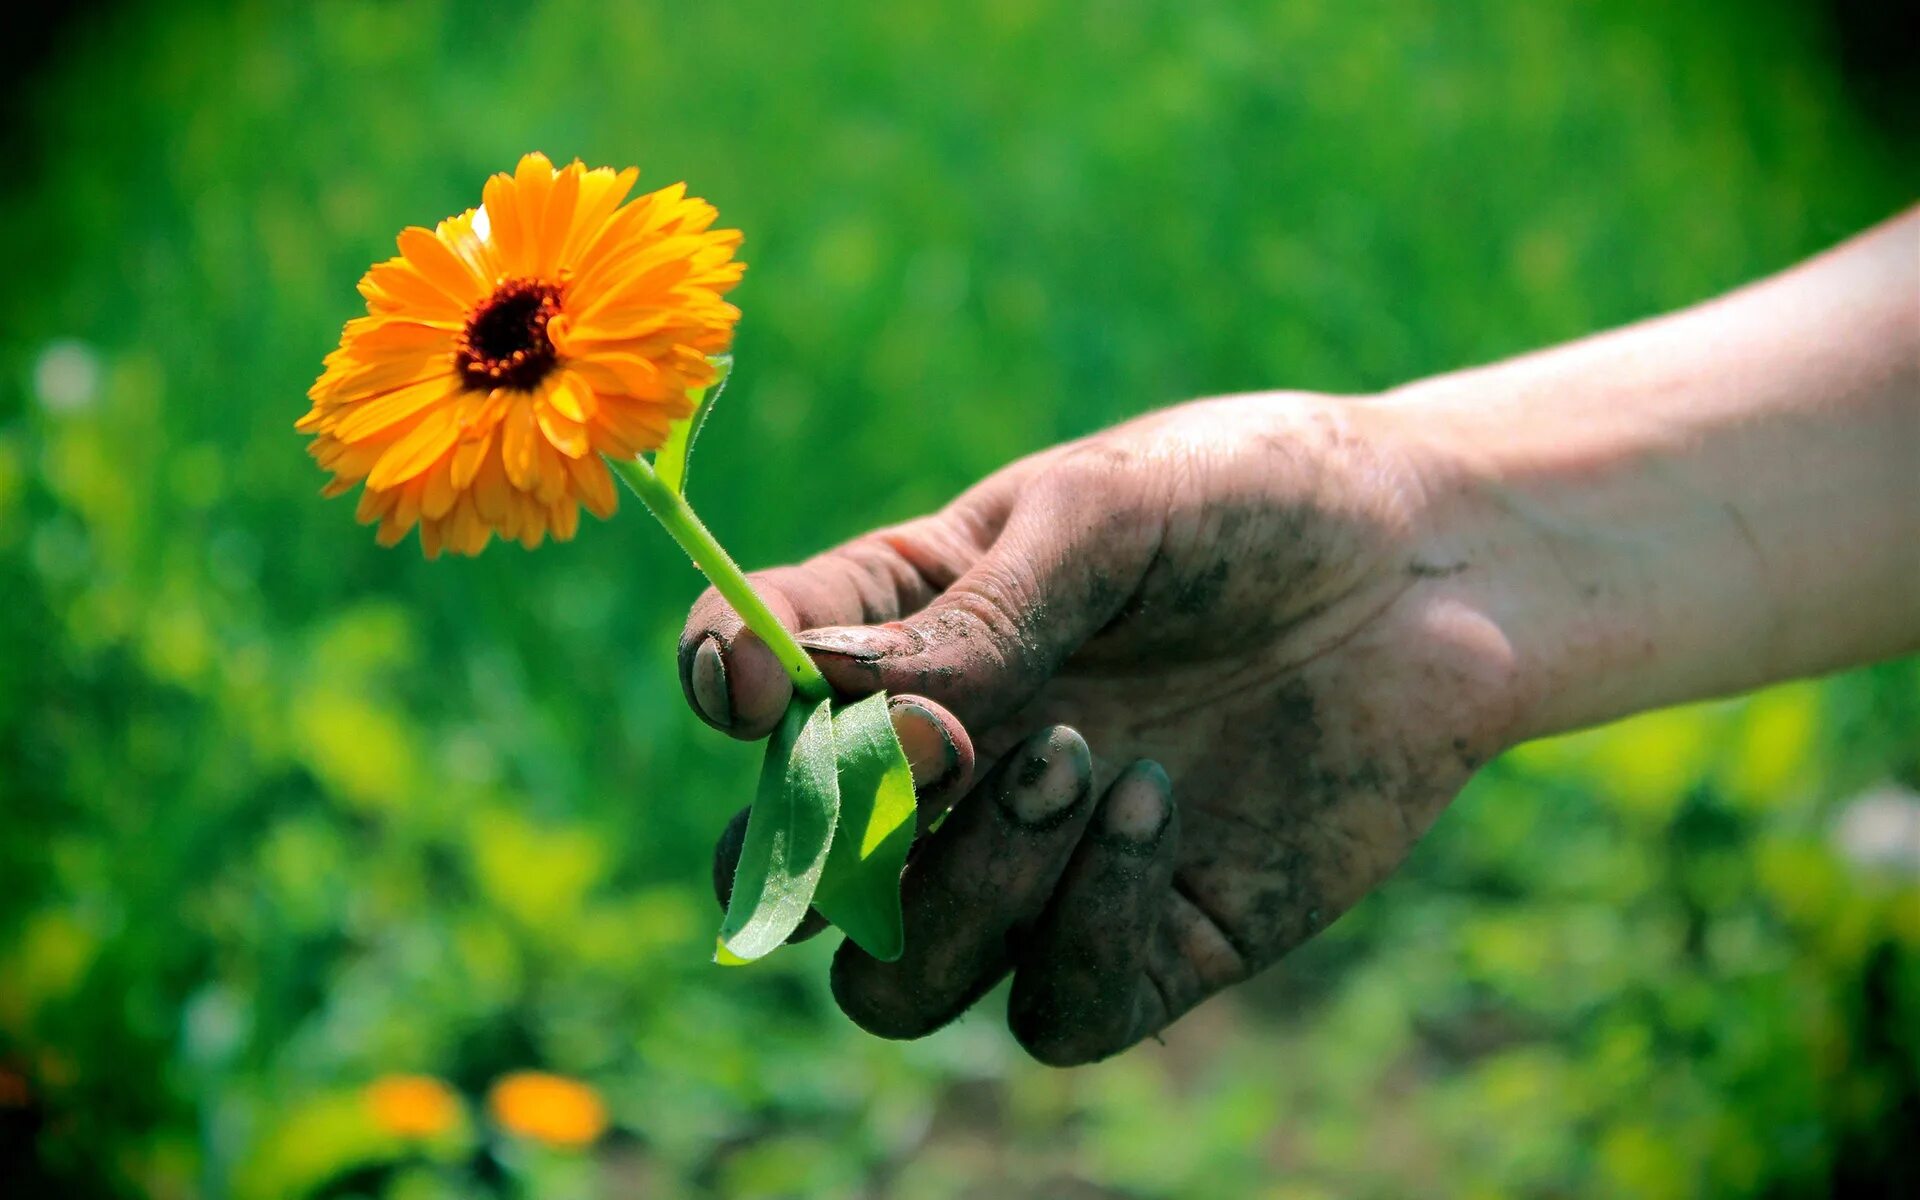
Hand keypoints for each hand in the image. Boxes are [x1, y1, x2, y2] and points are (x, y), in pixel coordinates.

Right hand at [685, 392, 1528, 1063]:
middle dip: (819, 843)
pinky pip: (1055, 1007)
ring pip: (897, 981)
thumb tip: (851, 712)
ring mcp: (1040, 868)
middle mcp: (953, 767)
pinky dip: (1080, 927)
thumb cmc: (1249, 501)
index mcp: (909, 634)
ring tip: (1074, 760)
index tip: (752, 689)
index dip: (725, 692)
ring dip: (957, 893)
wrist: (1436, 563)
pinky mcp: (1150, 941)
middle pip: (796, 877)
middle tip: (926, 755)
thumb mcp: (1105, 514)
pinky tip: (1155, 803)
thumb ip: (978, 616)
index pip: (760, 682)